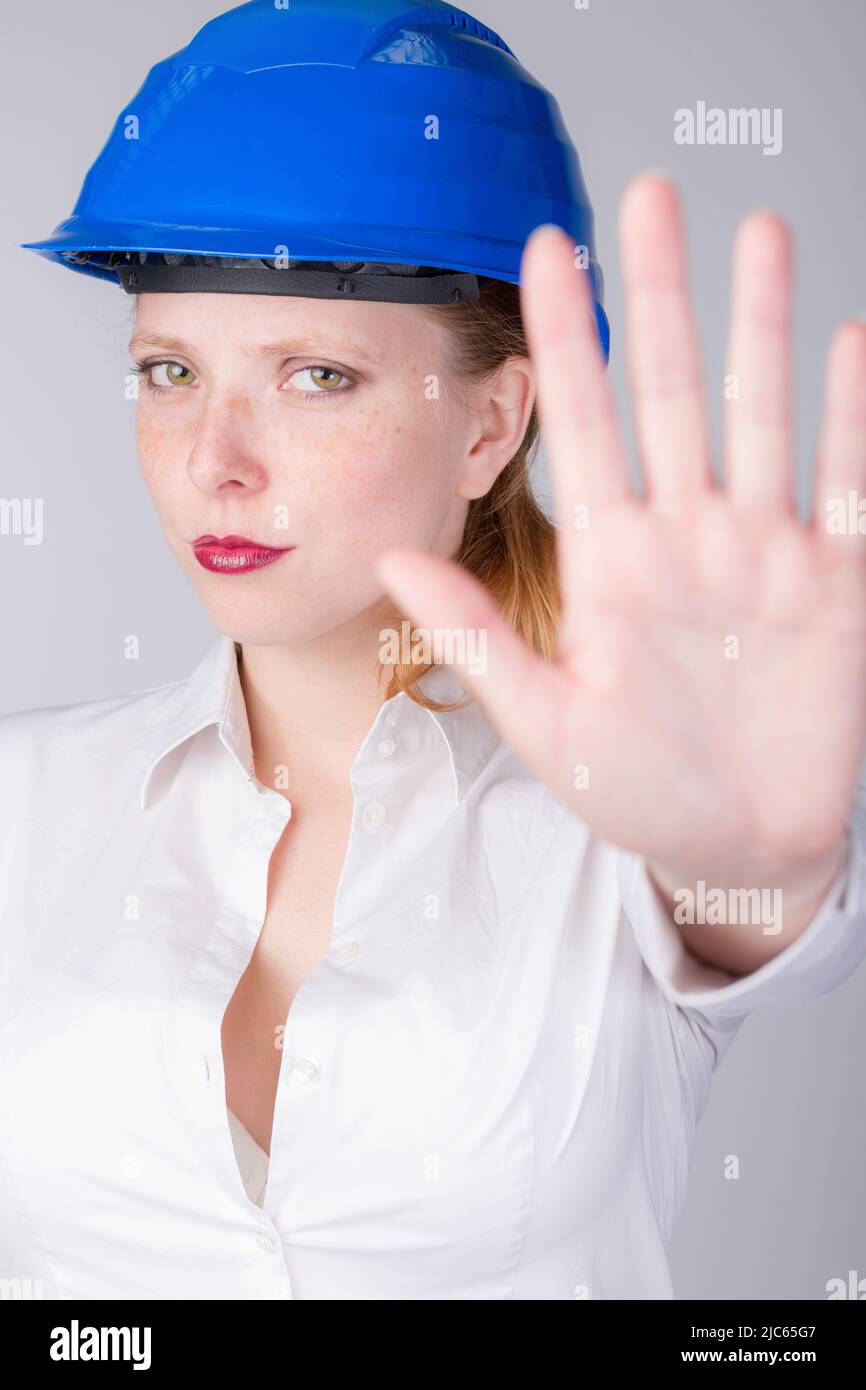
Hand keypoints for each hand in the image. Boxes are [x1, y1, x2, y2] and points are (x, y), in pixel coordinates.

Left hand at [375, 172, 865, 901]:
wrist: (736, 845)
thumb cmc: (636, 790)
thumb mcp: (546, 720)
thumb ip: (477, 633)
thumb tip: (395, 556)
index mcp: (611, 562)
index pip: (583, 428)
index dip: (564, 341)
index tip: (543, 252)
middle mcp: (684, 537)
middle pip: (669, 393)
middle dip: (658, 296)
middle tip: (650, 195)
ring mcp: (760, 552)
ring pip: (760, 414)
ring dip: (759, 327)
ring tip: (757, 231)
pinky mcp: (830, 582)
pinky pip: (843, 483)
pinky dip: (847, 419)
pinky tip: (846, 344)